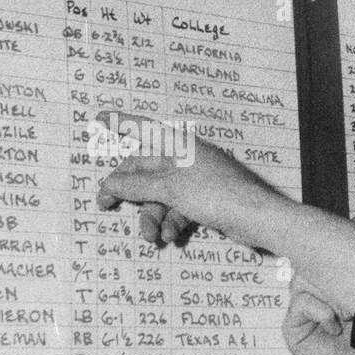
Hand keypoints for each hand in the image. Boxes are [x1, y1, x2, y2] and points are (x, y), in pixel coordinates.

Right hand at [94, 111, 288, 247]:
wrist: (257, 218)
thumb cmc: (215, 193)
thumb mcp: (169, 189)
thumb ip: (136, 186)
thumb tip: (108, 183)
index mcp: (178, 145)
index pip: (142, 128)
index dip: (119, 122)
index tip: (97, 118)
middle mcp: (186, 159)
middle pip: (146, 170)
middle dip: (128, 191)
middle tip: (104, 205)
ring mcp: (196, 181)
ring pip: (161, 195)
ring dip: (152, 216)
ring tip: (149, 236)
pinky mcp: (205, 201)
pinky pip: (179, 209)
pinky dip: (172, 222)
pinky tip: (170, 237)